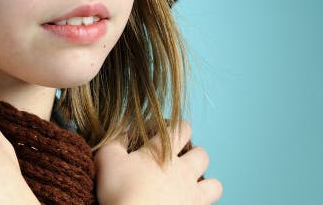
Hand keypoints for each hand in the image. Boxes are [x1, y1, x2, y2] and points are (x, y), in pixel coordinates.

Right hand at [94, 119, 222, 203]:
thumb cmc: (121, 192)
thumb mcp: (107, 160)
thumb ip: (116, 141)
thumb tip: (124, 133)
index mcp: (163, 151)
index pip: (181, 127)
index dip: (176, 126)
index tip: (161, 133)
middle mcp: (184, 170)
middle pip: (202, 155)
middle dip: (193, 155)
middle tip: (178, 163)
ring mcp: (193, 194)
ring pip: (214, 184)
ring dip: (206, 183)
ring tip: (191, 188)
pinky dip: (201, 204)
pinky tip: (187, 204)